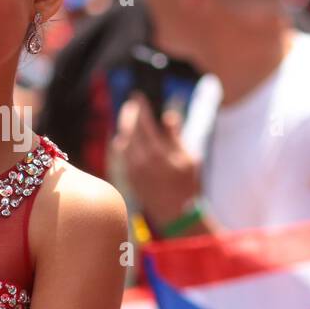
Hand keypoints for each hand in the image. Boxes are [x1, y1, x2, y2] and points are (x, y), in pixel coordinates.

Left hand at [112, 91, 199, 230]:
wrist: (175, 213)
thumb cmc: (186, 185)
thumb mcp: (189, 158)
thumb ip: (176, 136)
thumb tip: (168, 116)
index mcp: (157, 153)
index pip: (143, 123)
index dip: (139, 107)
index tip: (137, 95)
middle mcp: (140, 160)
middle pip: (128, 129)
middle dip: (128, 114)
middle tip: (131, 104)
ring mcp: (131, 170)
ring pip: (121, 141)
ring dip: (124, 128)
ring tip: (129, 118)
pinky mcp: (128, 177)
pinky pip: (121, 154)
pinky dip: (122, 142)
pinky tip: (127, 138)